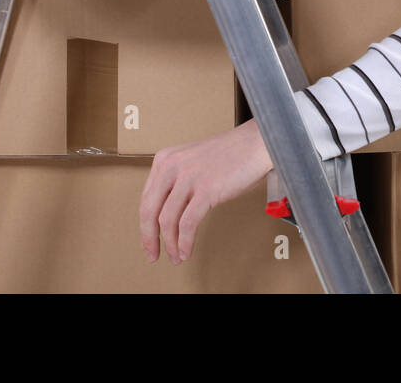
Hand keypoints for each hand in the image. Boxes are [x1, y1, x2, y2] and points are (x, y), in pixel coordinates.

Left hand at [139, 118, 273, 264]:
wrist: (255, 144)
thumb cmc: (229, 154)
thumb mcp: (191, 161)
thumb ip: (176, 180)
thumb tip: (165, 215)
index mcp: (164, 159)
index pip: (145, 199)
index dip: (145, 225)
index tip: (149, 241)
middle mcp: (171, 167)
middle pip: (149, 211)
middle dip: (150, 239)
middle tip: (153, 256)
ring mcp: (188, 178)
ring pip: (167, 220)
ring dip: (171, 244)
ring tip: (177, 257)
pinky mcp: (206, 190)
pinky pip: (188, 224)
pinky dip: (185, 242)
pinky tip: (187, 251)